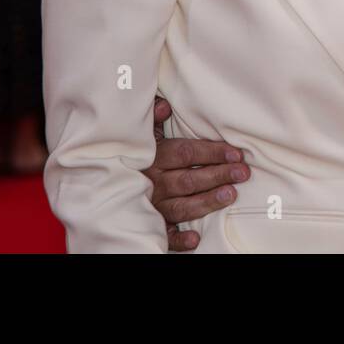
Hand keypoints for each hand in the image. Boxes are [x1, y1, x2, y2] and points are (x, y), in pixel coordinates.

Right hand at [145, 95, 249, 251]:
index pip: (186, 153)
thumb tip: (165, 105)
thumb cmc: (131, 156)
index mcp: (152, 158)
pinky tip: (195, 239)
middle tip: (243, 173)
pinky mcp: (148, 225)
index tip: (236, 153)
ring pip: (181, 206)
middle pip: (189, 179)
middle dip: (218, 175)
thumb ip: (152, 120)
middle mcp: (152, 183)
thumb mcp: (139, 134)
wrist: (100, 183)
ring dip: (206, 202)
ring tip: (230, 195)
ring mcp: (150, 206)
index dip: (212, 152)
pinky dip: (178, 239)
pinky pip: (163, 235)